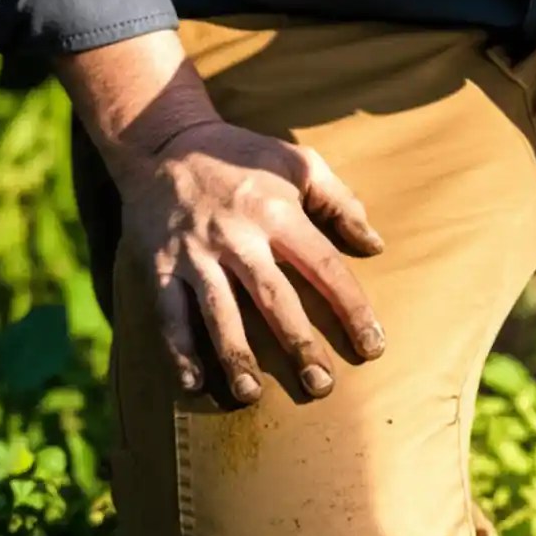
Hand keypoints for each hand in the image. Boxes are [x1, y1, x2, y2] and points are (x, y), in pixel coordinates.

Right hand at [118, 121, 385, 401]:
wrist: (162, 141)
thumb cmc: (243, 156)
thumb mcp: (299, 162)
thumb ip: (341, 201)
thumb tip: (375, 246)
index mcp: (276, 212)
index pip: (324, 266)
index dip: (351, 308)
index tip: (372, 346)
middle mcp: (236, 236)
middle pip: (272, 297)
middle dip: (297, 344)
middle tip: (320, 385)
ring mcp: (194, 253)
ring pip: (218, 312)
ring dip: (235, 355)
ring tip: (251, 395)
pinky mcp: (160, 265)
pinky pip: (169, 314)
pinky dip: (179, 351)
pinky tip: (194, 384)